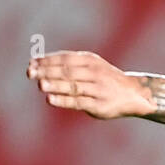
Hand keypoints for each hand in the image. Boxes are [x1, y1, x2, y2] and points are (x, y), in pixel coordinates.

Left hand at [27, 51, 153, 119]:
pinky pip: (79, 101)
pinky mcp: (99, 105)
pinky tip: (50, 99)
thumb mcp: (92, 66)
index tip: (31, 63)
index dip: (47, 60)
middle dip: (48, 71)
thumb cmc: (106, 79)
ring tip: (39, 84)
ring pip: (73, 86)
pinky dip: (63, 100)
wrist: (135, 94)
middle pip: (68, 71)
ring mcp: (98, 89)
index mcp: (92, 61)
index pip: (66, 59)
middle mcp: (96, 73)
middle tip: (30, 73)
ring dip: (55, 84)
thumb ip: (68, 65)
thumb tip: (36, 62)